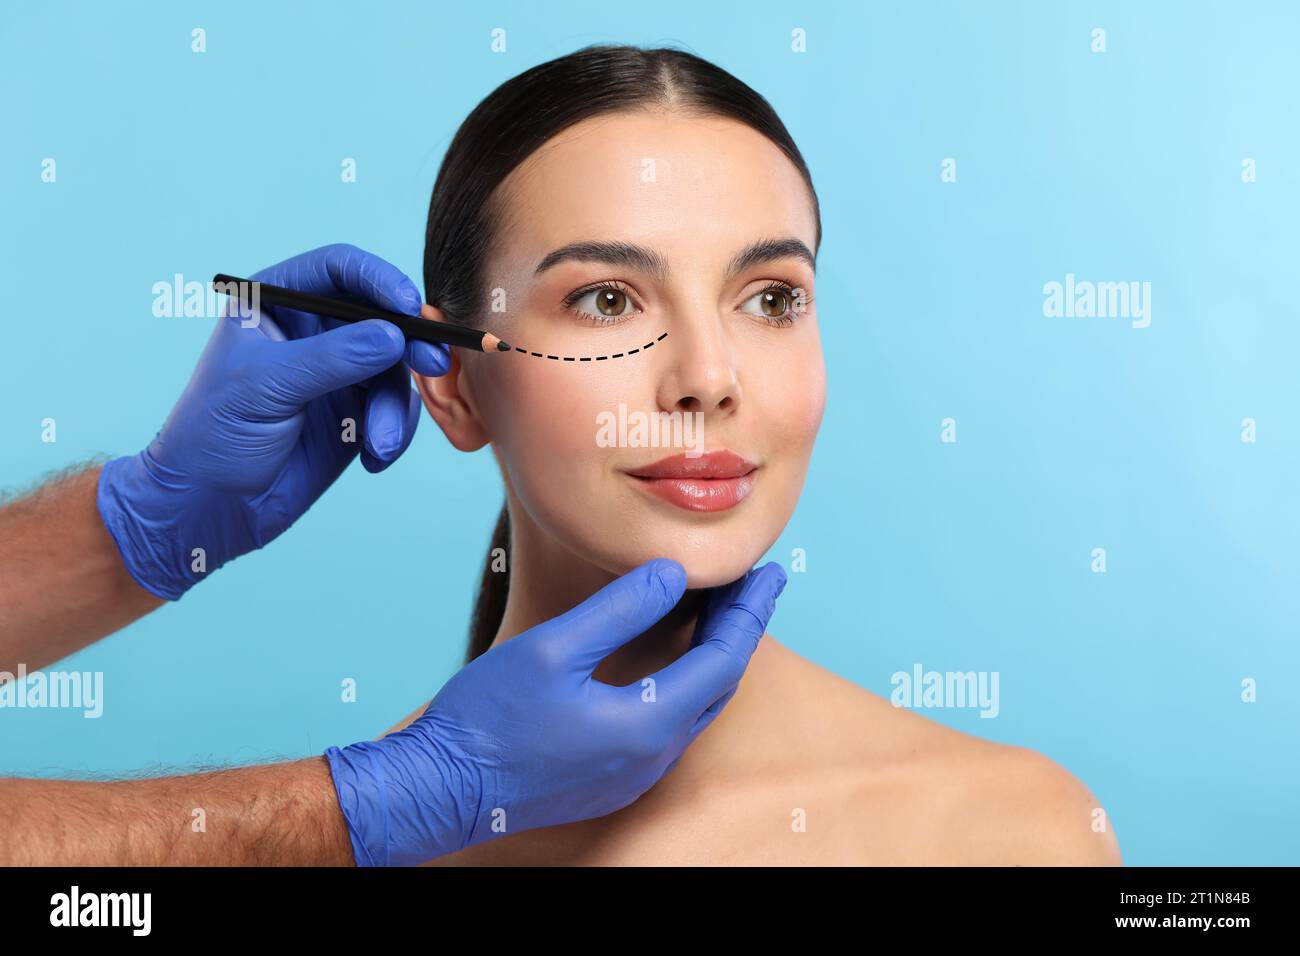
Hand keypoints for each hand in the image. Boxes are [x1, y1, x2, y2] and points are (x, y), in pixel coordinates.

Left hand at [97, 243, 448, 599]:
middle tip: (433, 364)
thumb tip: (394, 336)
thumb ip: (333, 357)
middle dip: (409, 344)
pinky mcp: (355, 416)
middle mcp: (313, 332)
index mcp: (277, 303)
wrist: (209, 507)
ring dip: (394, 410)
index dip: (378, 279)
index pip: (339, 269)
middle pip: (381, 317)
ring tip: (378, 443)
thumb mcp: (268, 386)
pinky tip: (373, 459)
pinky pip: (395, 411)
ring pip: (394, 371)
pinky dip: (393, 434)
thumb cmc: (214, 434)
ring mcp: (337, 374)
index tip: (408, 305)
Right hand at [325, 558, 787, 865]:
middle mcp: (653, 759)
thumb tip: (674, 574)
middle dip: (739, 631)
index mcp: (649, 726)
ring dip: (712, 658)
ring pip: (696, 710)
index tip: (772, 573)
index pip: (725, 661)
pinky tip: (671, 659)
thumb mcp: (553, 648)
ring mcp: (633, 777)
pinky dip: (684, 684)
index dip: (750, 612)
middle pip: (719, 686)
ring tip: (718, 611)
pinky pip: (669, 728)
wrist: (438, 790)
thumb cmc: (488, 718)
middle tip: (751, 584)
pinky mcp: (611, 783)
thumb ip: (620, 609)